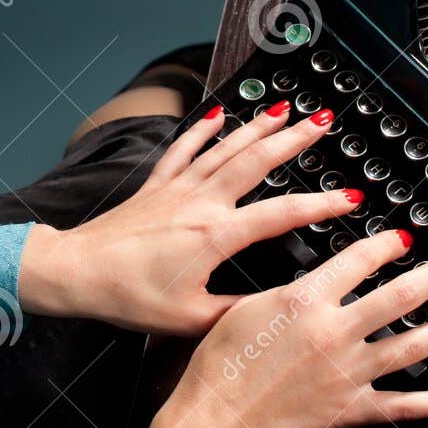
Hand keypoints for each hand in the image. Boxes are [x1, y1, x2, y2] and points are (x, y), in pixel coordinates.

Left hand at [18, 100, 366, 334]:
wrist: (76, 273)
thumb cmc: (128, 297)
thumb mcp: (190, 318)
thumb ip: (236, 313)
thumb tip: (274, 310)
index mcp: (216, 235)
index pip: (281, 213)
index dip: (321, 205)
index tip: (351, 197)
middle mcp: (200, 203)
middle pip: (256, 161)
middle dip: (294, 140)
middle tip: (323, 122)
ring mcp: (176, 190)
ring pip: (224, 149)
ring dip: (256, 127)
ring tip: (284, 109)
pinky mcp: (154, 187)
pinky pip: (182, 151)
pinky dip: (201, 131)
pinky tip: (216, 115)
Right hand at [132, 231, 427, 427]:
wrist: (213, 421)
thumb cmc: (218, 365)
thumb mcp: (245, 309)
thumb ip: (290, 294)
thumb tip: (317, 283)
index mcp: (305, 301)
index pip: (358, 261)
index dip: (385, 246)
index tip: (400, 239)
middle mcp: (335, 332)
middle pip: (399, 296)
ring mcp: (349, 373)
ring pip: (412, 345)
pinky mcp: (351, 410)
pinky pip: (404, 406)